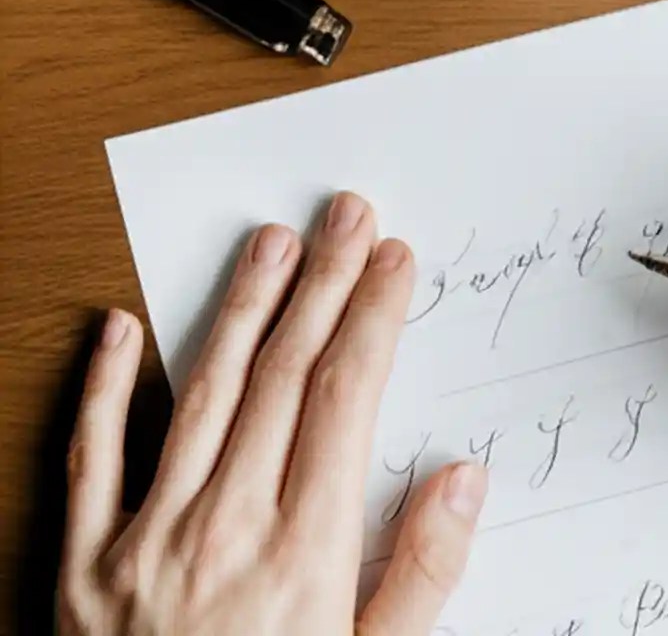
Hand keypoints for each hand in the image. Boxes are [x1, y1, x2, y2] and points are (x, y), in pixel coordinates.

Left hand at [58, 193, 485, 634]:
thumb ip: (419, 576)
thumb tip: (463, 475)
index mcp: (303, 557)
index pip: (345, 402)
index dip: (375, 320)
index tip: (394, 263)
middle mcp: (222, 532)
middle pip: (281, 379)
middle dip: (324, 287)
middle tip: (346, 217)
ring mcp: (142, 545)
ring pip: (199, 398)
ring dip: (240, 310)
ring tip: (269, 245)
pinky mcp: (78, 569)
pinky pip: (88, 461)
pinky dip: (103, 390)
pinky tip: (121, 328)